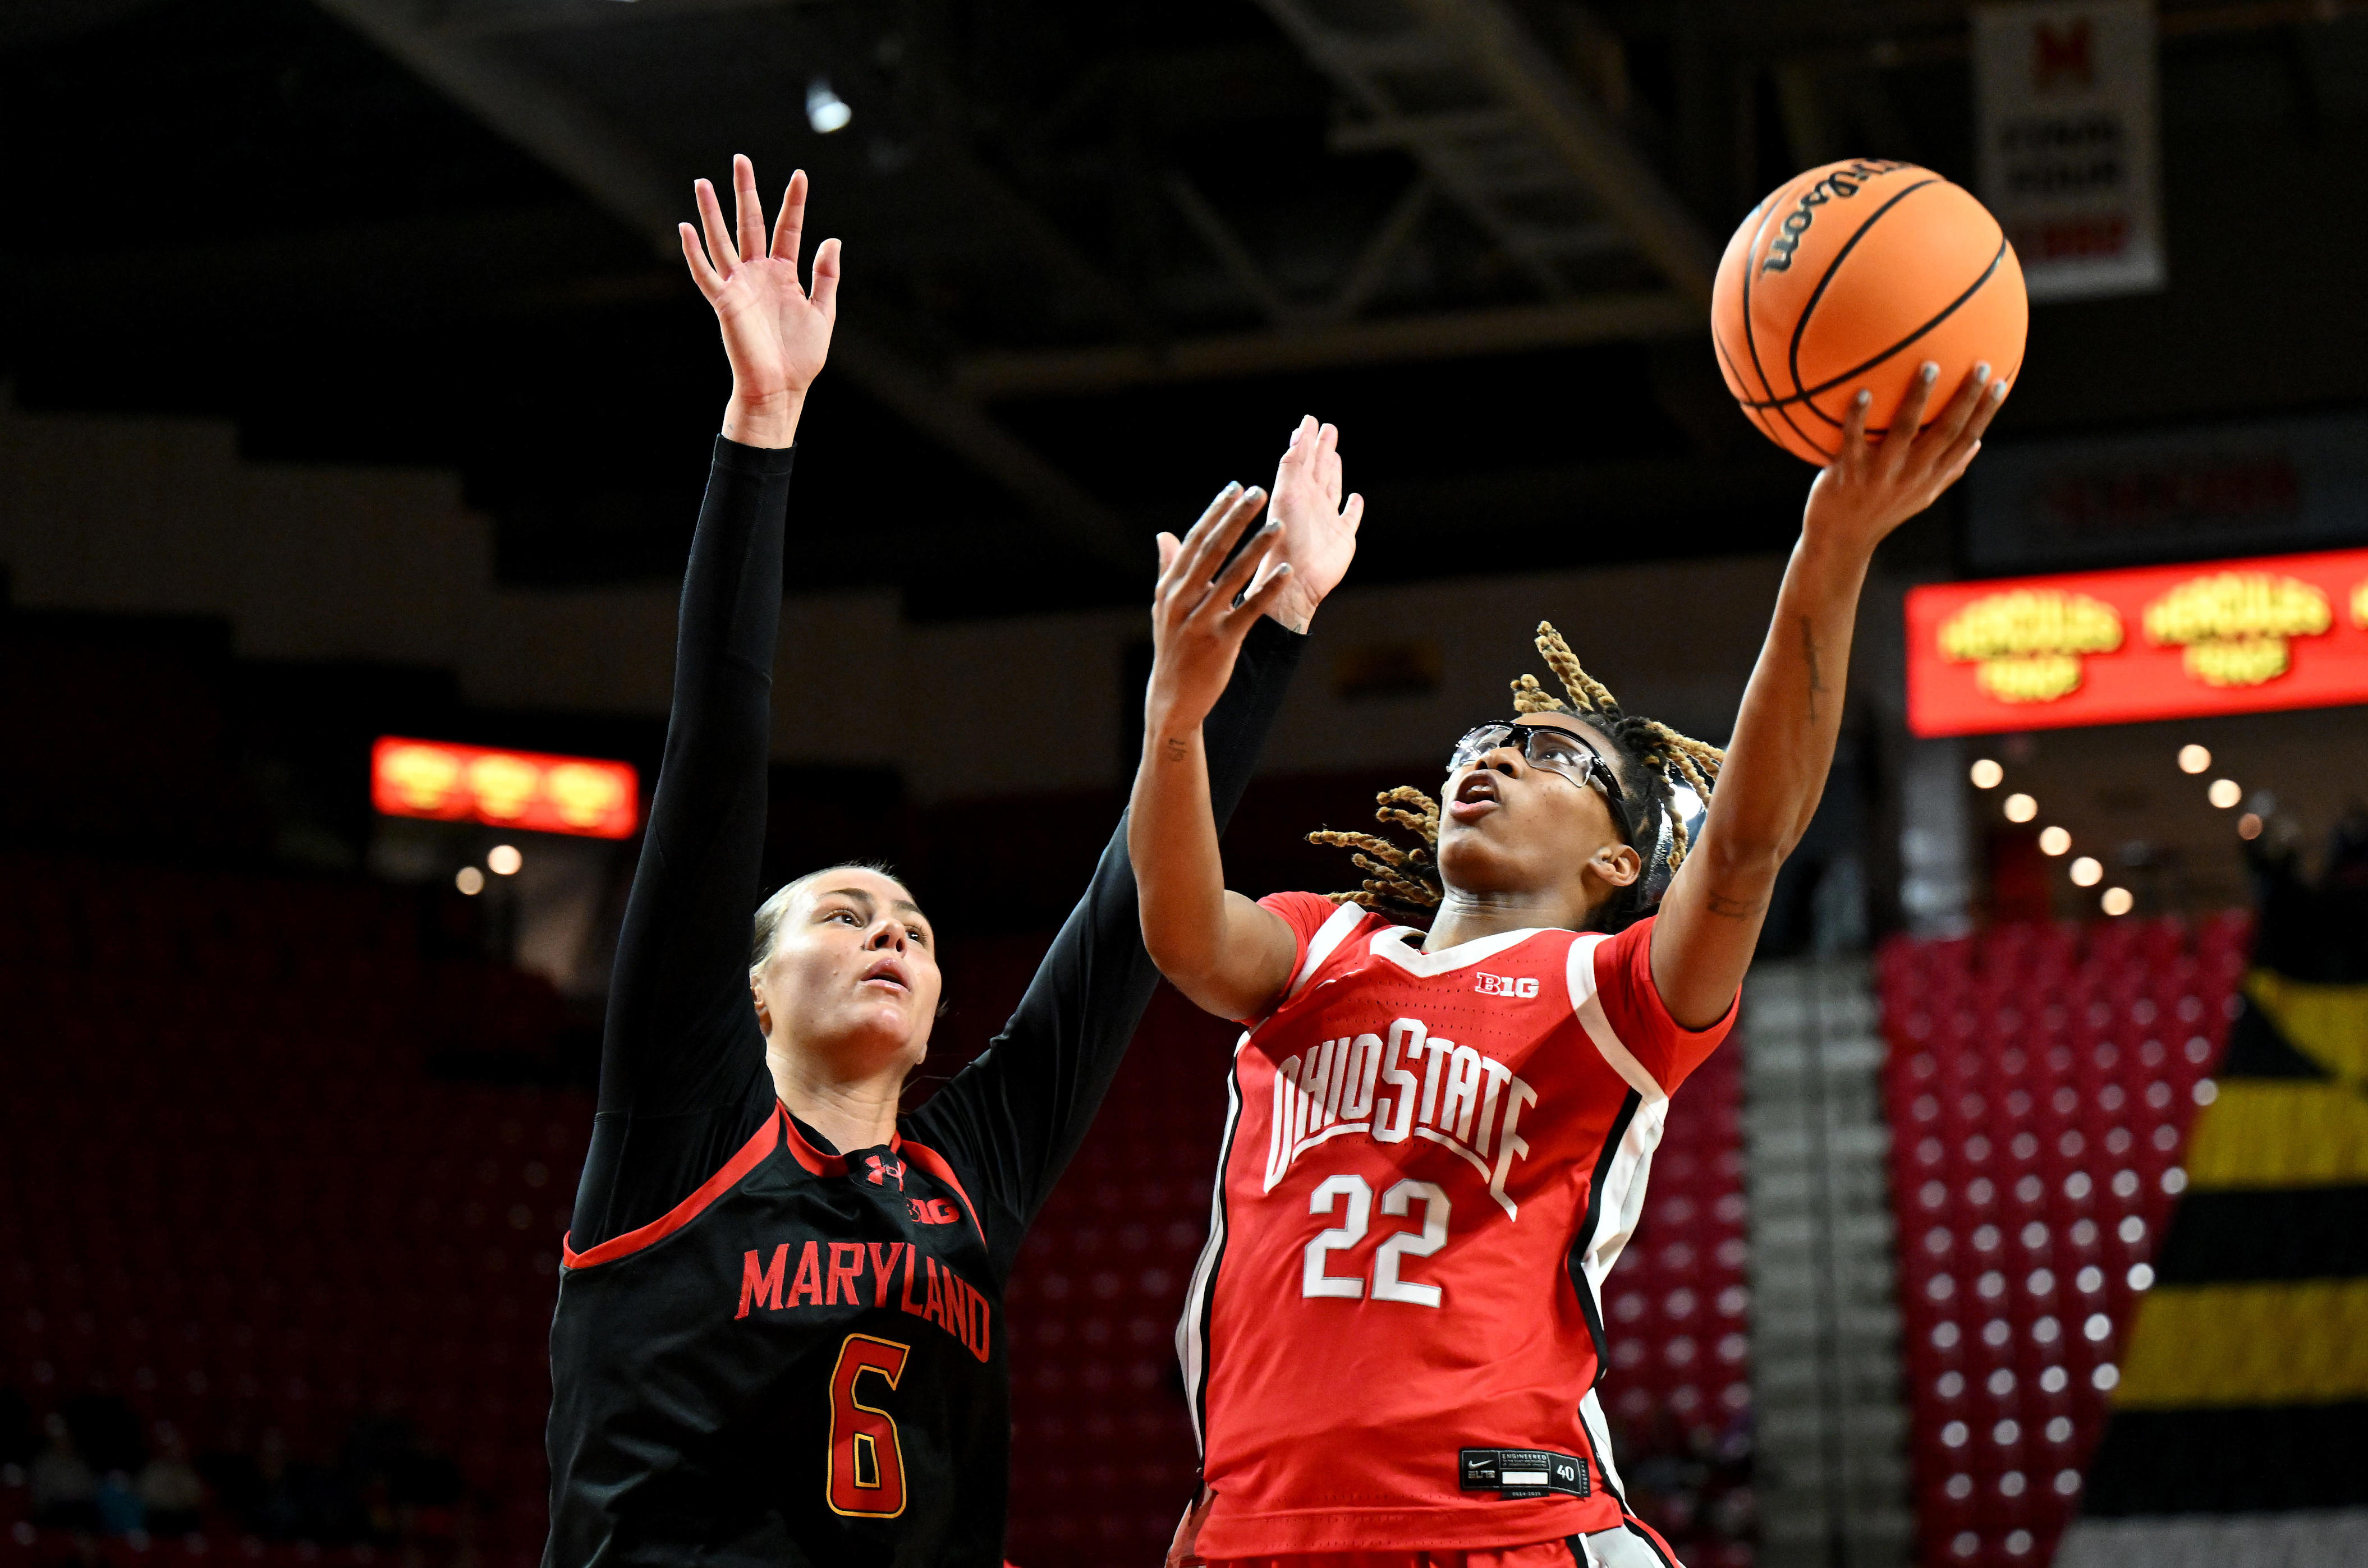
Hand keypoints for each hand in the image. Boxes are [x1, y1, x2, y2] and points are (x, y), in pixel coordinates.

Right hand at [679, 156, 841, 447]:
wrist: (781, 388)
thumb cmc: (801, 358)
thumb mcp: (823, 312)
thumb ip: (826, 276)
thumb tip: (832, 240)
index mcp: (784, 275)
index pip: (787, 229)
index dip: (794, 203)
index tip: (800, 174)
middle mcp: (759, 274)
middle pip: (750, 224)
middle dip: (746, 192)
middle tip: (740, 160)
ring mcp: (739, 286)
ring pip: (722, 240)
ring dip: (712, 212)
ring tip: (703, 182)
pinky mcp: (724, 303)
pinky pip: (705, 274)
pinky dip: (694, 252)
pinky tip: (686, 227)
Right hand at [1145, 485, 1292, 735]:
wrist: (1173, 698)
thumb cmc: (1174, 648)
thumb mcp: (1165, 608)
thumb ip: (1168, 570)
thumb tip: (1164, 535)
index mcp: (1170, 587)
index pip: (1195, 540)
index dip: (1216, 512)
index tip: (1235, 487)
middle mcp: (1182, 599)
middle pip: (1212, 550)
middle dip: (1236, 519)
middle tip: (1258, 492)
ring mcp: (1200, 620)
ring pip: (1232, 577)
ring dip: (1256, 548)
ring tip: (1278, 525)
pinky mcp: (1220, 642)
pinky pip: (1249, 610)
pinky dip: (1268, 589)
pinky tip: (1286, 571)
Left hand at [1256, 415, 1362, 632]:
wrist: (1296, 578)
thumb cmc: (1285, 538)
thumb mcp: (1286, 495)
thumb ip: (1292, 467)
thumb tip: (1298, 436)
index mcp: (1295, 492)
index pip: (1301, 458)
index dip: (1305, 439)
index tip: (1309, 419)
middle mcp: (1310, 503)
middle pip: (1318, 468)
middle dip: (1322, 448)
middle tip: (1327, 427)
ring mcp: (1326, 521)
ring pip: (1332, 488)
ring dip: (1334, 470)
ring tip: (1334, 453)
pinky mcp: (1342, 538)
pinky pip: (1350, 517)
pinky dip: (1353, 507)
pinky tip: (1355, 497)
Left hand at [1802, 361, 2007, 557]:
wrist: (1840, 539)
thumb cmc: (1881, 509)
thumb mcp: (1921, 496)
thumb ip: (1948, 470)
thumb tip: (1978, 442)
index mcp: (1930, 477)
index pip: (1966, 439)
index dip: (1985, 412)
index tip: (1999, 382)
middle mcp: (1911, 475)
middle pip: (1946, 432)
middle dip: (1965, 399)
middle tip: (1978, 366)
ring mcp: (1880, 474)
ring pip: (1904, 431)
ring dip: (1918, 398)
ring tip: (1929, 366)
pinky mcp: (1848, 473)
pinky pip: (1853, 439)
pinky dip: (1857, 416)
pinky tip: (1861, 391)